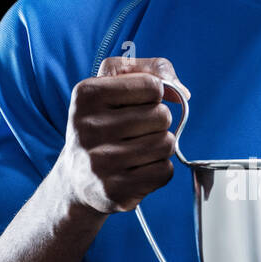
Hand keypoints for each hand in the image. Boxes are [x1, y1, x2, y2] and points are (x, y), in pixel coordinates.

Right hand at [58, 56, 189, 214]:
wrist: (78, 179)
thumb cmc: (103, 123)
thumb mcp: (115, 84)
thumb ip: (152, 70)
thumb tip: (183, 92)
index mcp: (86, 94)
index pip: (152, 85)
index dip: (152, 95)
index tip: (134, 105)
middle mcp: (88, 128)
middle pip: (162, 116)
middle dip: (158, 123)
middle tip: (135, 132)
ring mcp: (100, 163)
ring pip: (166, 144)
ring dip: (160, 146)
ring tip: (136, 150)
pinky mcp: (114, 191)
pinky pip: (164, 171)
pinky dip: (159, 170)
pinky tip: (136, 170)